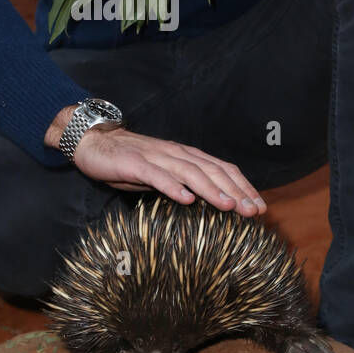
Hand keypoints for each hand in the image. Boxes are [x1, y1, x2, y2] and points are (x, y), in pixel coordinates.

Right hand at [73, 126, 265, 216]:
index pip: (222, 169)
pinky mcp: (135, 164)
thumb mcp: (162, 173)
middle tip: (254, 211)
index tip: (259, 206)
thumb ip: (184, 183)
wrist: (94, 141)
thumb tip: (209, 201)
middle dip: (236, 191)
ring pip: (190, 172)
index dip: (243, 186)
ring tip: (229, 206)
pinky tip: (186, 199)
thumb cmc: (130, 161)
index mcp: (186, 155)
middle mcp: (176, 153)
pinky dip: (173, 187)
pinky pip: (157, 176)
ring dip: (212, 190)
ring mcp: (156, 157)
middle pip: (213, 171)